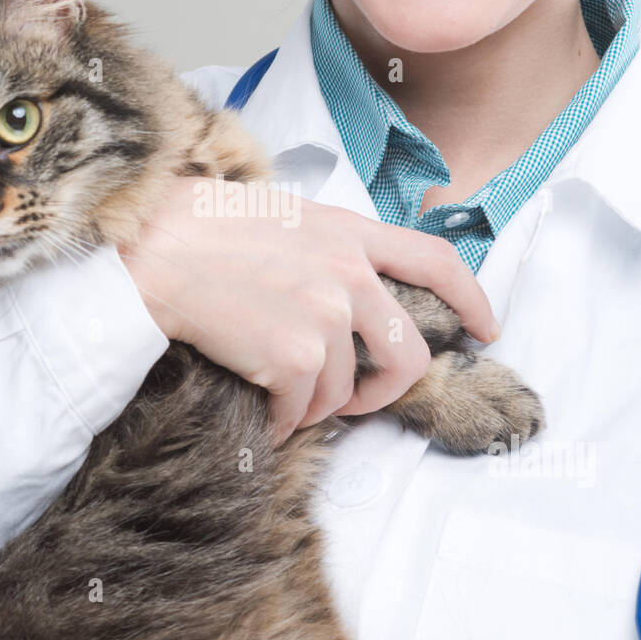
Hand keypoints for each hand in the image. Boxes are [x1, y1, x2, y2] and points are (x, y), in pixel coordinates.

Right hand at [118, 177, 499, 444]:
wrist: (155, 250)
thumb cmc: (202, 229)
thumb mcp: (286, 217)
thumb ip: (330, 248)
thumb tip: (349, 293)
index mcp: (350, 233)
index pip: (436, 261)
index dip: (472, 298)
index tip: (485, 327)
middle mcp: (349, 274)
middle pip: (408, 354)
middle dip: (388, 391)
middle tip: (361, 400)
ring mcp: (325, 317)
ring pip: (344, 394)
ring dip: (313, 407)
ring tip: (279, 394)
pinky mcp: (295, 359)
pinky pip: (300, 413)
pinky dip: (280, 422)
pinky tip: (258, 410)